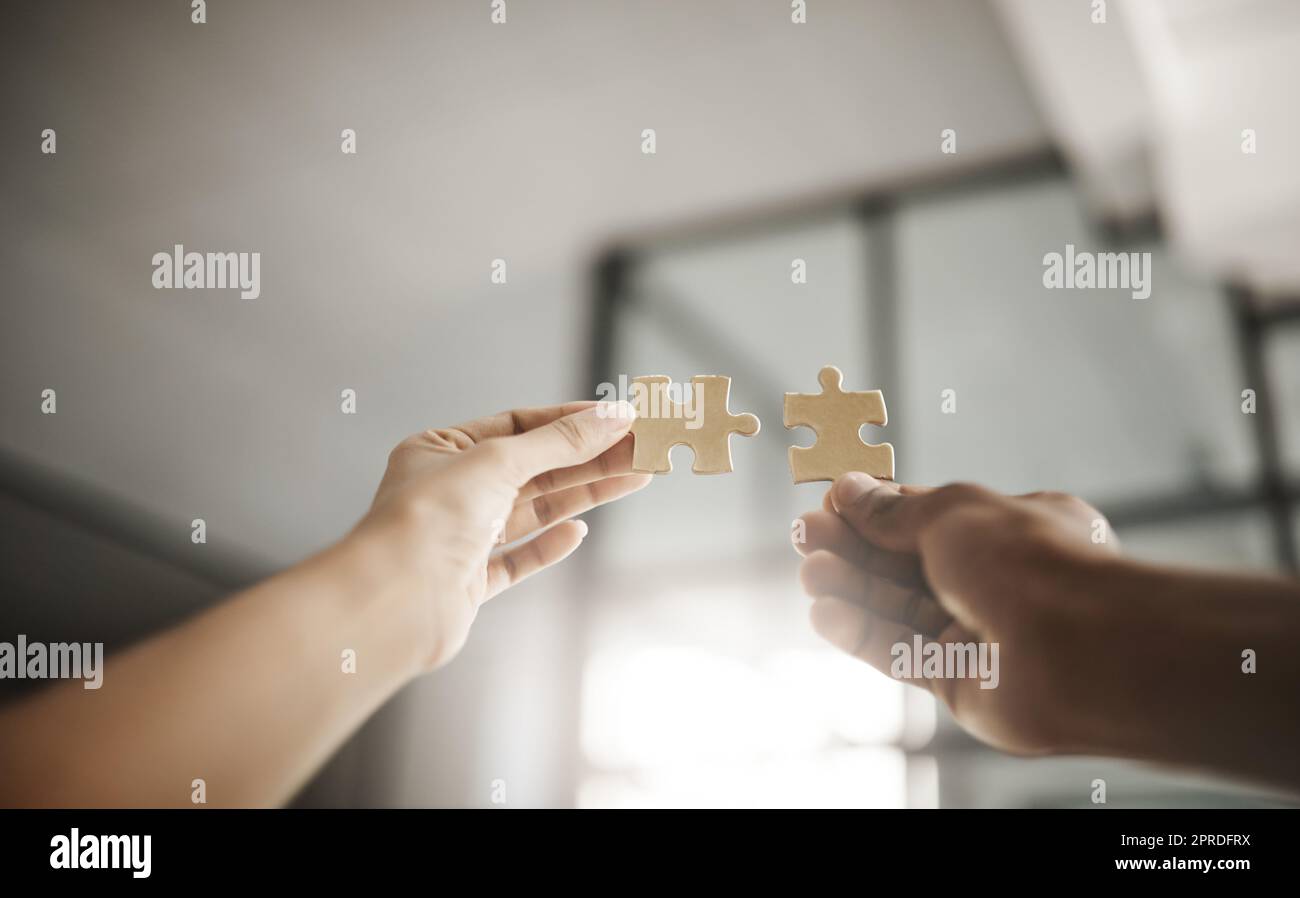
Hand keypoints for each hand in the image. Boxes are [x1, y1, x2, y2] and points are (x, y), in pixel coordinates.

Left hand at [356, 400, 645, 670]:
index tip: (622, 418)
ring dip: (584, 494)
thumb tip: (612, 416)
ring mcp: (460, 538)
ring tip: (636, 478)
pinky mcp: (469, 582)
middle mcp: (448, 491)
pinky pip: (517, 559)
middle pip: (534, 467)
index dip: (573, 422)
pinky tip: (578, 532)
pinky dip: (549, 545)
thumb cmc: (427, 521)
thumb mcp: (499, 461)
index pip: (518, 426)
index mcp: (439, 450)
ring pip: (532, 510)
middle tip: (645, 448)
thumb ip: (560, 441)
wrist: (395, 602)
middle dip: (591, 457)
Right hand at [795, 474, 1118, 755]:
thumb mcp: (950, 513)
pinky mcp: (959, 681)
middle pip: (906, 564)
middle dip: (854, 547)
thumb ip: (893, 511)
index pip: (929, 517)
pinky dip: (860, 632)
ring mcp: (978, 633)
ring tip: (808, 570)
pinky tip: (822, 612)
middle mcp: (996, 581)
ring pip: (898, 608)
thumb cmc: (1029, 563)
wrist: (1078, 650)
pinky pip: (900, 652)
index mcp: (1012, 529)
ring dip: (850, 588)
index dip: (877, 510)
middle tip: (804, 534)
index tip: (831, 501)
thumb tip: (850, 491)